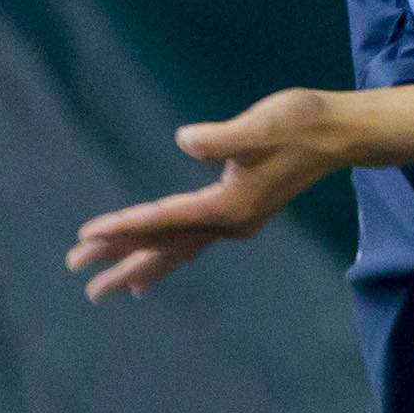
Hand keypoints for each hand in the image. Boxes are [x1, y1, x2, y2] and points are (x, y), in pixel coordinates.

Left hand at [65, 88, 347, 301]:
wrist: (339, 133)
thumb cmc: (300, 123)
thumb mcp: (261, 125)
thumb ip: (222, 138)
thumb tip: (184, 139)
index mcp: (229, 207)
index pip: (164, 220)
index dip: (123, 227)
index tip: (86, 236)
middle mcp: (229, 224)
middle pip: (163, 246)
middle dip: (117, 259)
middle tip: (74, 270)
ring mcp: (234, 224)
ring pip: (175, 252)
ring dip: (137, 267)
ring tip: (102, 289)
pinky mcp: (238, 216)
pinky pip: (191, 246)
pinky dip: (166, 259)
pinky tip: (148, 274)